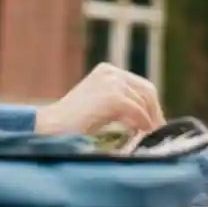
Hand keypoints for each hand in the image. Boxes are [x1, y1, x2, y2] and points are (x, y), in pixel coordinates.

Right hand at [35, 62, 164, 135]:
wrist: (49, 128)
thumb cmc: (72, 124)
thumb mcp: (99, 104)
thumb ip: (120, 102)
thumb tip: (148, 116)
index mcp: (107, 71)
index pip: (141, 85)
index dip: (151, 105)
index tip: (155, 122)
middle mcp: (111, 72)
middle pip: (146, 90)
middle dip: (154, 112)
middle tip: (158, 131)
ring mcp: (112, 82)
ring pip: (143, 101)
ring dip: (149, 120)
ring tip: (149, 135)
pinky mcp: (112, 96)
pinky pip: (137, 111)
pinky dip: (142, 123)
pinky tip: (140, 134)